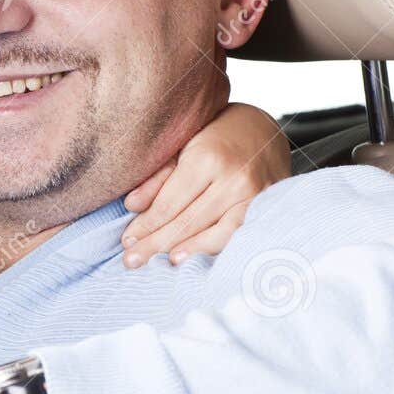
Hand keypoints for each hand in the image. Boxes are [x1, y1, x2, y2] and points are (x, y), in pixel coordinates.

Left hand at [121, 102, 289, 266]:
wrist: (266, 129)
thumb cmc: (216, 135)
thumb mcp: (182, 144)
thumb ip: (158, 177)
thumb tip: (132, 206)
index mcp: (206, 159)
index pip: (168, 204)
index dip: (145, 226)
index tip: (126, 241)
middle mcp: (233, 180)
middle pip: (187, 222)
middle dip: (156, 244)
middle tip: (131, 260)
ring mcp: (254, 197)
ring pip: (213, 234)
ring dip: (184, 251)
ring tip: (160, 264)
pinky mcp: (267, 208)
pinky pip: (237, 235)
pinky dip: (215, 248)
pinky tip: (195, 257)